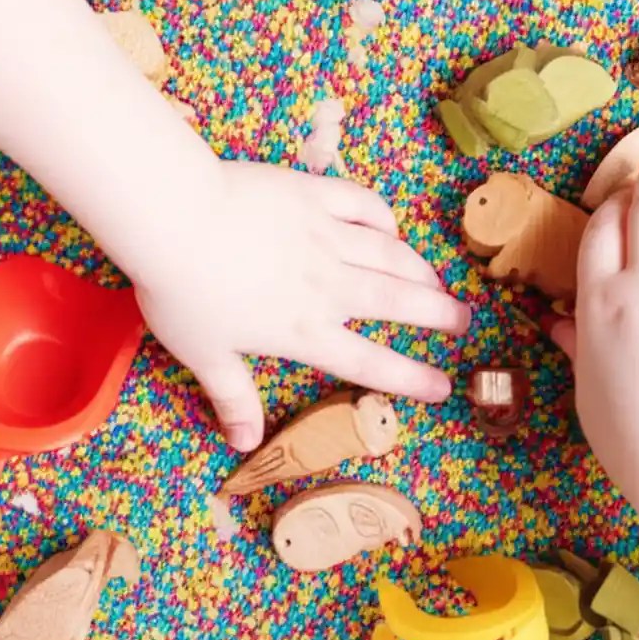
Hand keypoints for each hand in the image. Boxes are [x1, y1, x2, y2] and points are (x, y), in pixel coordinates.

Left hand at [130, 160, 470, 451]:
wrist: (174, 217)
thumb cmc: (183, 292)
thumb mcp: (204, 355)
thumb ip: (233, 397)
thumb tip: (245, 443)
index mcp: (306, 331)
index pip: (370, 363)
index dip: (412, 378)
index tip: (444, 388)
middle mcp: (329, 287)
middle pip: (399, 303)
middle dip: (439, 314)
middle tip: (464, 321)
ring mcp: (326, 237)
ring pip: (390, 255)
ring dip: (421, 270)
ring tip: (438, 282)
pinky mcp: (316, 196)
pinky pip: (363, 206)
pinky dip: (384, 218)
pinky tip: (392, 227)